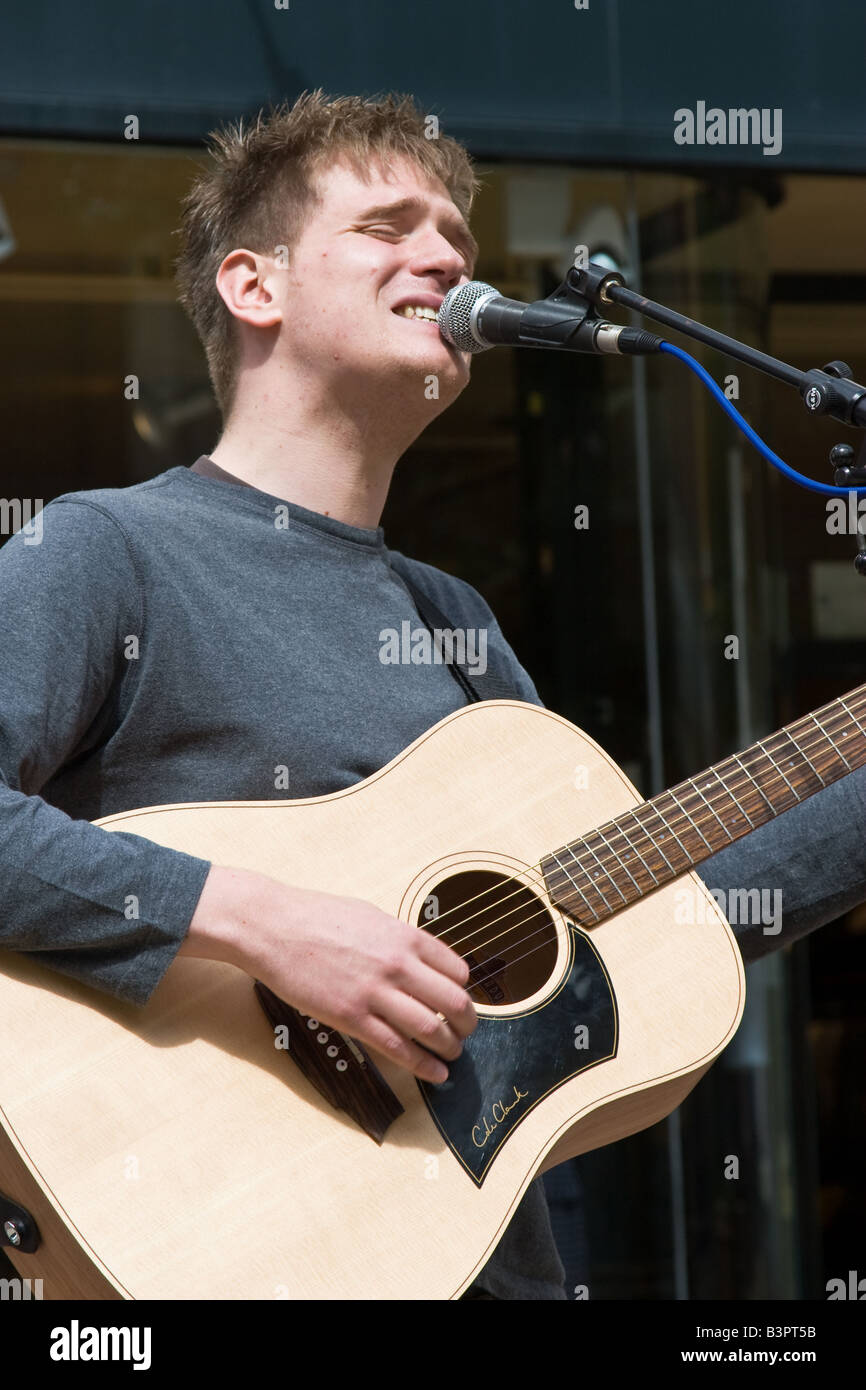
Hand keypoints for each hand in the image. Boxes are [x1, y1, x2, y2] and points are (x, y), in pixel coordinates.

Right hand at [182, 866, 476, 1083]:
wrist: (273, 928)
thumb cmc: (318, 917)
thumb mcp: (371, 917)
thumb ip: (400, 940)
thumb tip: (423, 962)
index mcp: (405, 936)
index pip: (458, 970)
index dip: (464, 991)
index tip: (459, 1002)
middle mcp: (397, 964)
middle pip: (454, 1002)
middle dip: (467, 1024)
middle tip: (465, 1033)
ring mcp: (375, 993)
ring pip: (431, 1029)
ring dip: (449, 1048)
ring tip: (452, 1056)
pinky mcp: (351, 1018)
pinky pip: (398, 1048)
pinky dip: (423, 1065)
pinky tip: (434, 1073)